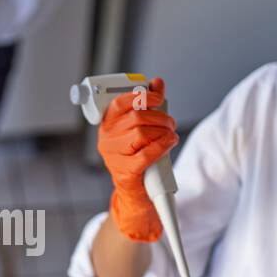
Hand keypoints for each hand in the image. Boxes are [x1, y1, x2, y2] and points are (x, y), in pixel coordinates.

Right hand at [96, 76, 177, 241]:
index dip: (141, 96)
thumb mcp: (142, 129)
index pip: (119, 102)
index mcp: (107, 126)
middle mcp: (106, 140)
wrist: (136, 194)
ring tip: (171, 134)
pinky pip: (146, 154)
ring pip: (141, 133)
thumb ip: (148, 105)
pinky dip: (163, 145)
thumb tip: (157, 82)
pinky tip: (170, 142)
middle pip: (135, 117)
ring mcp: (113, 158)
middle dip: (159, 117)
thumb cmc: (138, 158)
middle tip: (170, 123)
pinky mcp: (125, 173)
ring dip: (163, 131)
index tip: (157, 97)